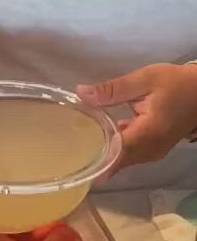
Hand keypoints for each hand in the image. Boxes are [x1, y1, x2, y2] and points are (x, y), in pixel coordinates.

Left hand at [76, 63, 196, 175]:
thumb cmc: (177, 84)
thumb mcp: (145, 79)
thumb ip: (113, 89)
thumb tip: (81, 93)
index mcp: (149, 133)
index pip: (116, 153)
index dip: (94, 159)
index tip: (72, 161)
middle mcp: (150, 150)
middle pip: (116, 161)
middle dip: (92, 158)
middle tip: (64, 152)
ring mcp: (152, 154)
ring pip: (121, 161)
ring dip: (101, 155)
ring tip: (73, 146)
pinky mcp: (152, 151)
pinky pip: (127, 156)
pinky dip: (112, 150)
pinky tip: (95, 140)